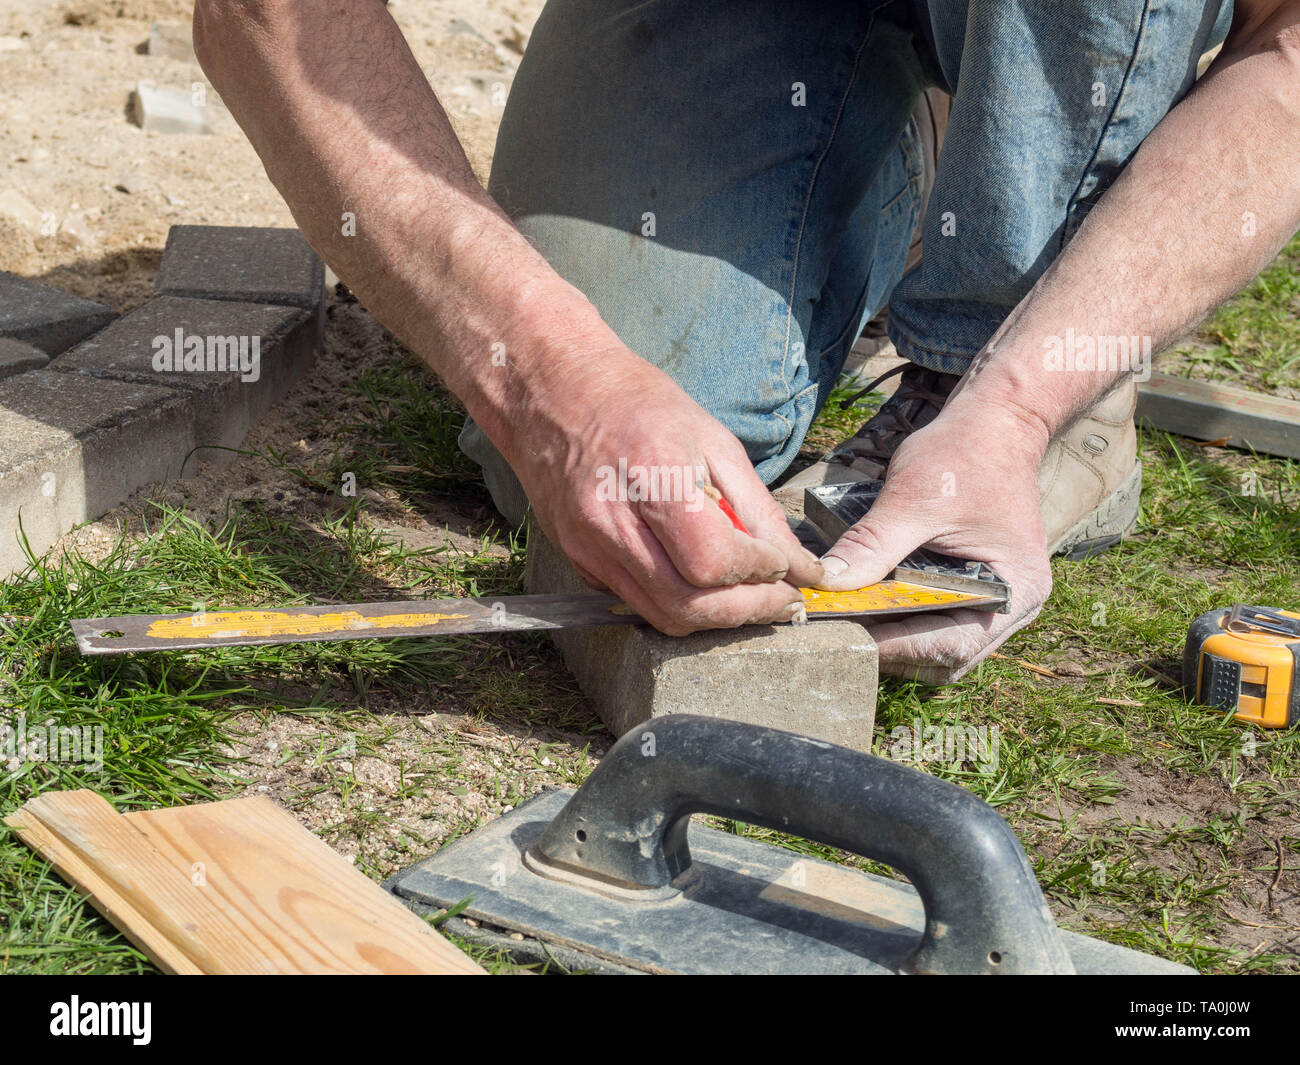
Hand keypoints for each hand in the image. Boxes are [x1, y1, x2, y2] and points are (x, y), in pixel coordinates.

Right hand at [502, 350, 824, 635]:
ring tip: (749, 596)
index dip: (759, 574)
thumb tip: (800, 565)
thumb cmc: (637, 405)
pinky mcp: (576, 561)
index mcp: (652, 478)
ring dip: (714, 617)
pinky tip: (700, 580)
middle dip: (746, 611)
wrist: (552, 390)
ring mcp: (587, 547)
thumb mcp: (713, 439)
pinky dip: (677, 602)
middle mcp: (611, 521)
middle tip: (780, 600)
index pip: (712, 561)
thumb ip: (757, 509)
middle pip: (687, 604)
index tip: (785, 567)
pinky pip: (637, 601)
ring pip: (662, 615)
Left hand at [815, 399, 1052, 683]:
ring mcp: (994, 599)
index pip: (953, 645)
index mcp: (1017, 590)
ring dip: (894, 638)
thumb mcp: (915, 498)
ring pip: (938, 645)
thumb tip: (829, 582)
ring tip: (847, 623)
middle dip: (892, 650)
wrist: (994, 422)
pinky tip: (865, 606)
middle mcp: (1012, 606)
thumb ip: (873, 544)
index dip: (897, 647)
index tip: (847, 639)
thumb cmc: (966, 454)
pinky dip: (901, 620)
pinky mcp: (972, 588)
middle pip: (945, 657)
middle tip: (839, 634)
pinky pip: (936, 621)